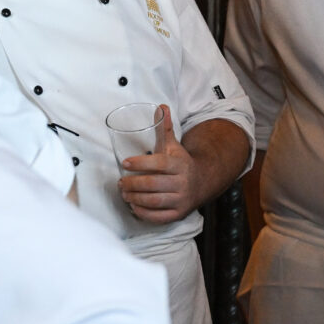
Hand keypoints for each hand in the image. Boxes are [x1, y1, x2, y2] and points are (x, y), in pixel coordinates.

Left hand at [119, 105, 200, 224]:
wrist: (202, 182)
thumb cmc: (180, 163)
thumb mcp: (174, 146)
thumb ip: (165, 128)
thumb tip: (161, 107)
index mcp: (181, 165)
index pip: (160, 164)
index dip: (141, 163)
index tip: (125, 163)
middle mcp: (183, 183)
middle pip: (154, 184)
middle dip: (134, 184)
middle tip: (121, 182)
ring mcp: (182, 200)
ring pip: (155, 201)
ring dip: (135, 198)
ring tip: (124, 193)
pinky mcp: (179, 214)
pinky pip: (159, 217)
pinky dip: (144, 213)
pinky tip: (133, 206)